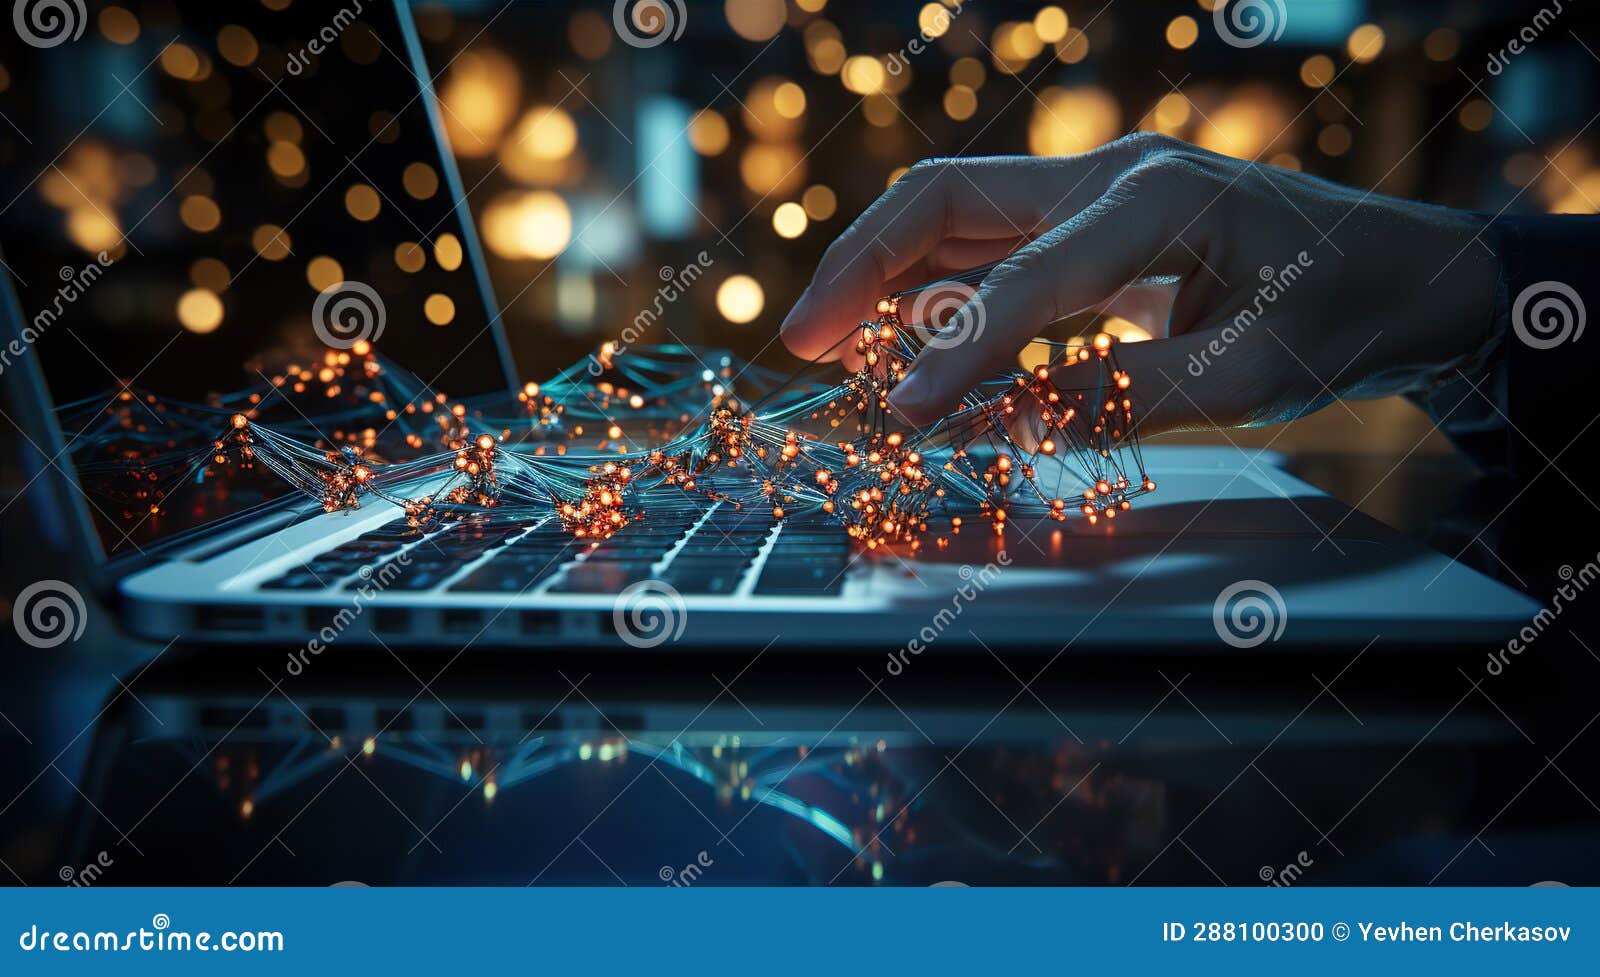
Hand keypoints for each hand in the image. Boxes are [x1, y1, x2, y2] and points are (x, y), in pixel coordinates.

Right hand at [780, 133, 1498, 432]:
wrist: (1408, 272)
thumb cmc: (1343, 317)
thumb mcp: (1249, 377)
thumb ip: (1124, 398)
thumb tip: (1005, 426)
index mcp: (1158, 198)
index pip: (1024, 281)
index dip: (956, 355)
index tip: (900, 419)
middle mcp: (1111, 172)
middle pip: (947, 195)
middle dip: (863, 267)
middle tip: (802, 341)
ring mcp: (1096, 186)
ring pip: (953, 211)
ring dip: (883, 272)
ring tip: (832, 345)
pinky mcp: (1091, 216)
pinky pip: (986, 238)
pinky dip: (930, 283)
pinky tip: (899, 333)